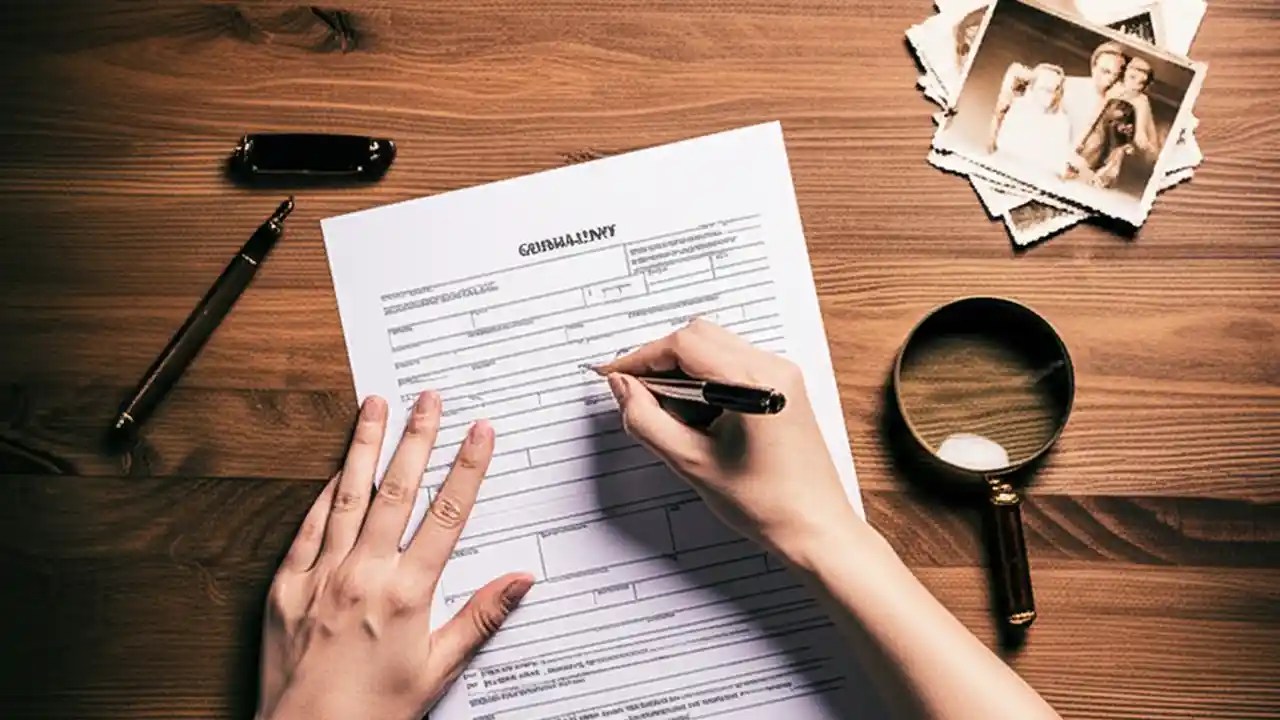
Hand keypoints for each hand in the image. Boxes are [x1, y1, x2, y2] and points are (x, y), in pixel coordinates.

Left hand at [256, 393, 534, 719]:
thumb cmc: (373, 712)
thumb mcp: (438, 669)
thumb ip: (480, 617)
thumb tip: (521, 580)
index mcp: (406, 594)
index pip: (446, 514)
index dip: (467, 467)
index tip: (480, 430)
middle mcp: (363, 574)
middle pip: (397, 489)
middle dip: (417, 438)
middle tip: (429, 397)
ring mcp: (321, 575)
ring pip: (348, 495)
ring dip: (365, 445)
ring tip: (375, 405)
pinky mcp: (286, 586)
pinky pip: (308, 526)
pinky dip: (324, 494)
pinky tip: (336, 468)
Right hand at [597, 319, 860, 564]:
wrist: (814, 528)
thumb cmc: (765, 503)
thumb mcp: (691, 462)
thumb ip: (647, 420)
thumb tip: (622, 386)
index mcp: (755, 381)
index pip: (684, 344)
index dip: (642, 357)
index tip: (616, 377)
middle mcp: (774, 367)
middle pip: (699, 336)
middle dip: (661, 361)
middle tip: (638, 396)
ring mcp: (783, 375)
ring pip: (715, 347)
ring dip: (684, 371)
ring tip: (672, 416)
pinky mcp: (783, 388)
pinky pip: (733, 364)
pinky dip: (706, 380)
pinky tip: (698, 418)